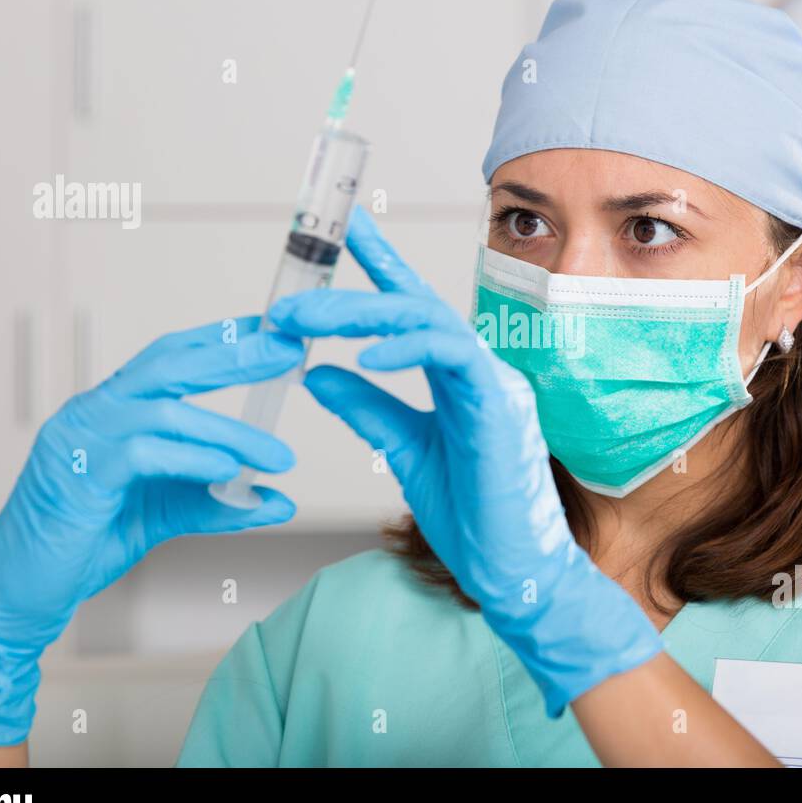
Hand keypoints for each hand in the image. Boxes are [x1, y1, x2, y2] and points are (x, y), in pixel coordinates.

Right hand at [0, 316, 303, 744]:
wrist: (21, 590)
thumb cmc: (87, 541)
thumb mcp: (166, 514)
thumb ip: (220, 503)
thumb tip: (282, 501)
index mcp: (112, 408)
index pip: (170, 356)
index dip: (221, 338)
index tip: (272, 326)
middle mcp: (93, 410)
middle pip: (169, 364)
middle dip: (233, 354)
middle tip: (286, 351)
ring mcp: (80, 438)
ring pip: (166, 412)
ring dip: (230, 433)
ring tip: (280, 457)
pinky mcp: (78, 475)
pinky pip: (143, 454)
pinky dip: (192, 460)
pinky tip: (229, 473)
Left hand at [268, 206, 661, 716]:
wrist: (512, 571)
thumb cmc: (471, 516)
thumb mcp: (403, 452)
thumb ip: (366, 409)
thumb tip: (316, 373)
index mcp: (457, 378)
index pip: (414, 310)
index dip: (381, 265)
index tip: (342, 231)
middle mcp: (479, 370)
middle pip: (412, 308)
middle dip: (347, 295)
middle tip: (289, 302)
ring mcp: (494, 383)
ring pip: (428, 320)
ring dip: (362, 314)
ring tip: (306, 323)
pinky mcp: (502, 406)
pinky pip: (453, 357)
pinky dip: (406, 350)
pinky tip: (363, 358)